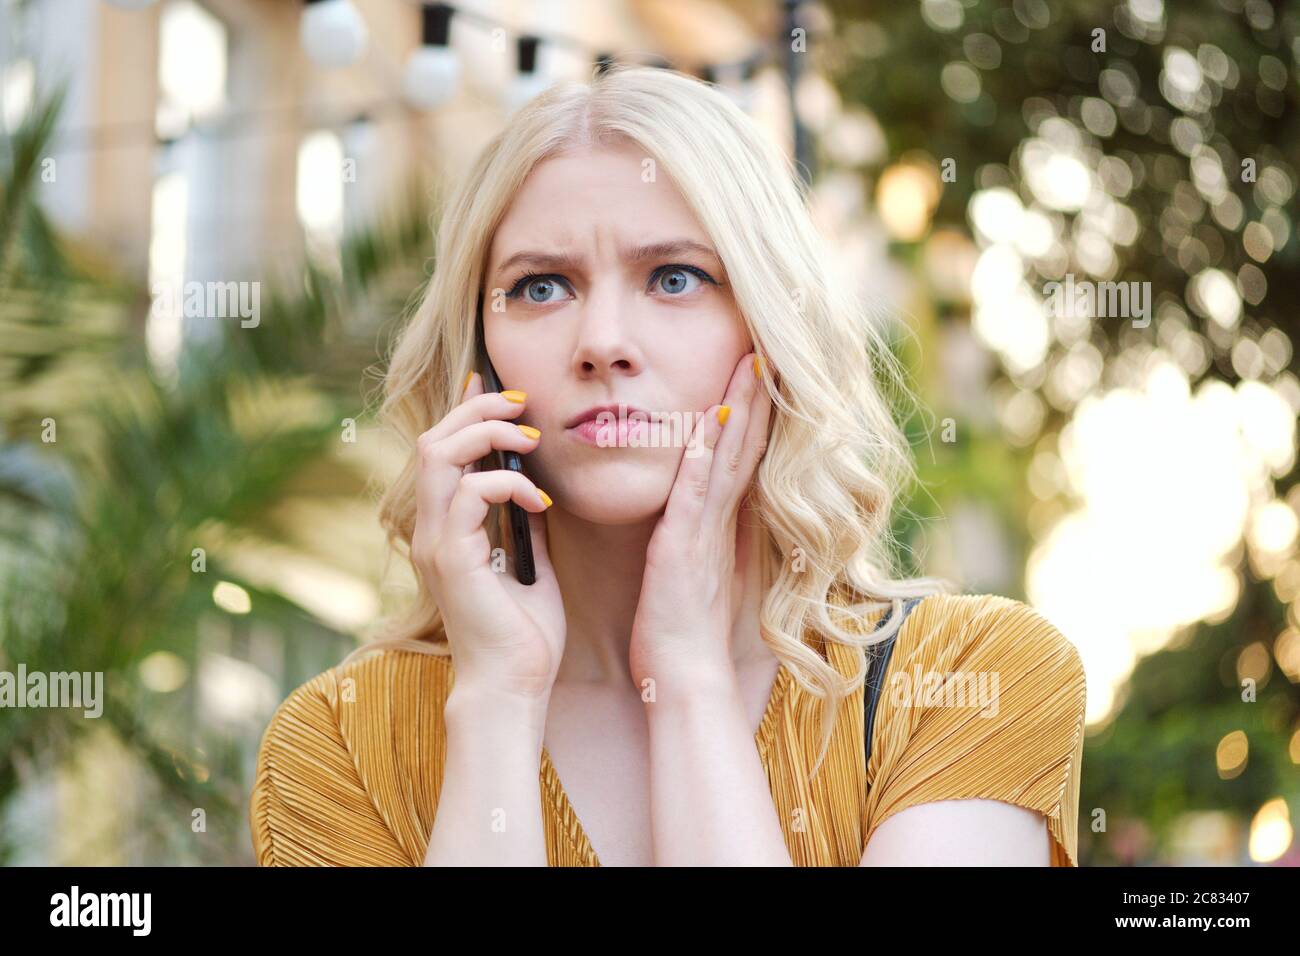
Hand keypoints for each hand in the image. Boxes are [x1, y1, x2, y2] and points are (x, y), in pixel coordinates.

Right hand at [411, 373, 565, 702]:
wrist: (515, 686)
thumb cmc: (524, 635)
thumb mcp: (530, 562)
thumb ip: (523, 523)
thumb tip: (536, 485)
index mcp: (446, 530)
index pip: (440, 453)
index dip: (465, 413)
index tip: (500, 390)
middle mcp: (431, 531)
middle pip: (431, 441)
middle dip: (476, 411)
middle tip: (521, 405)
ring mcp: (435, 543)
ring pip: (438, 455)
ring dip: (486, 435)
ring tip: (529, 439)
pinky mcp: (451, 558)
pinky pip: (470, 494)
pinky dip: (508, 484)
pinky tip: (540, 501)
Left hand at [628, 352, 773, 687]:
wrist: (685, 676)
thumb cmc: (682, 631)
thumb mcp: (695, 571)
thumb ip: (705, 538)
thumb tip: (714, 514)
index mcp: (722, 524)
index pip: (741, 456)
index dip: (752, 414)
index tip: (759, 373)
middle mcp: (721, 521)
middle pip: (743, 446)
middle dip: (754, 397)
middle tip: (764, 350)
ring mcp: (706, 532)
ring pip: (727, 459)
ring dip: (737, 411)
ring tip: (749, 367)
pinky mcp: (683, 546)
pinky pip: (695, 493)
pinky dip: (703, 456)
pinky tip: (708, 422)